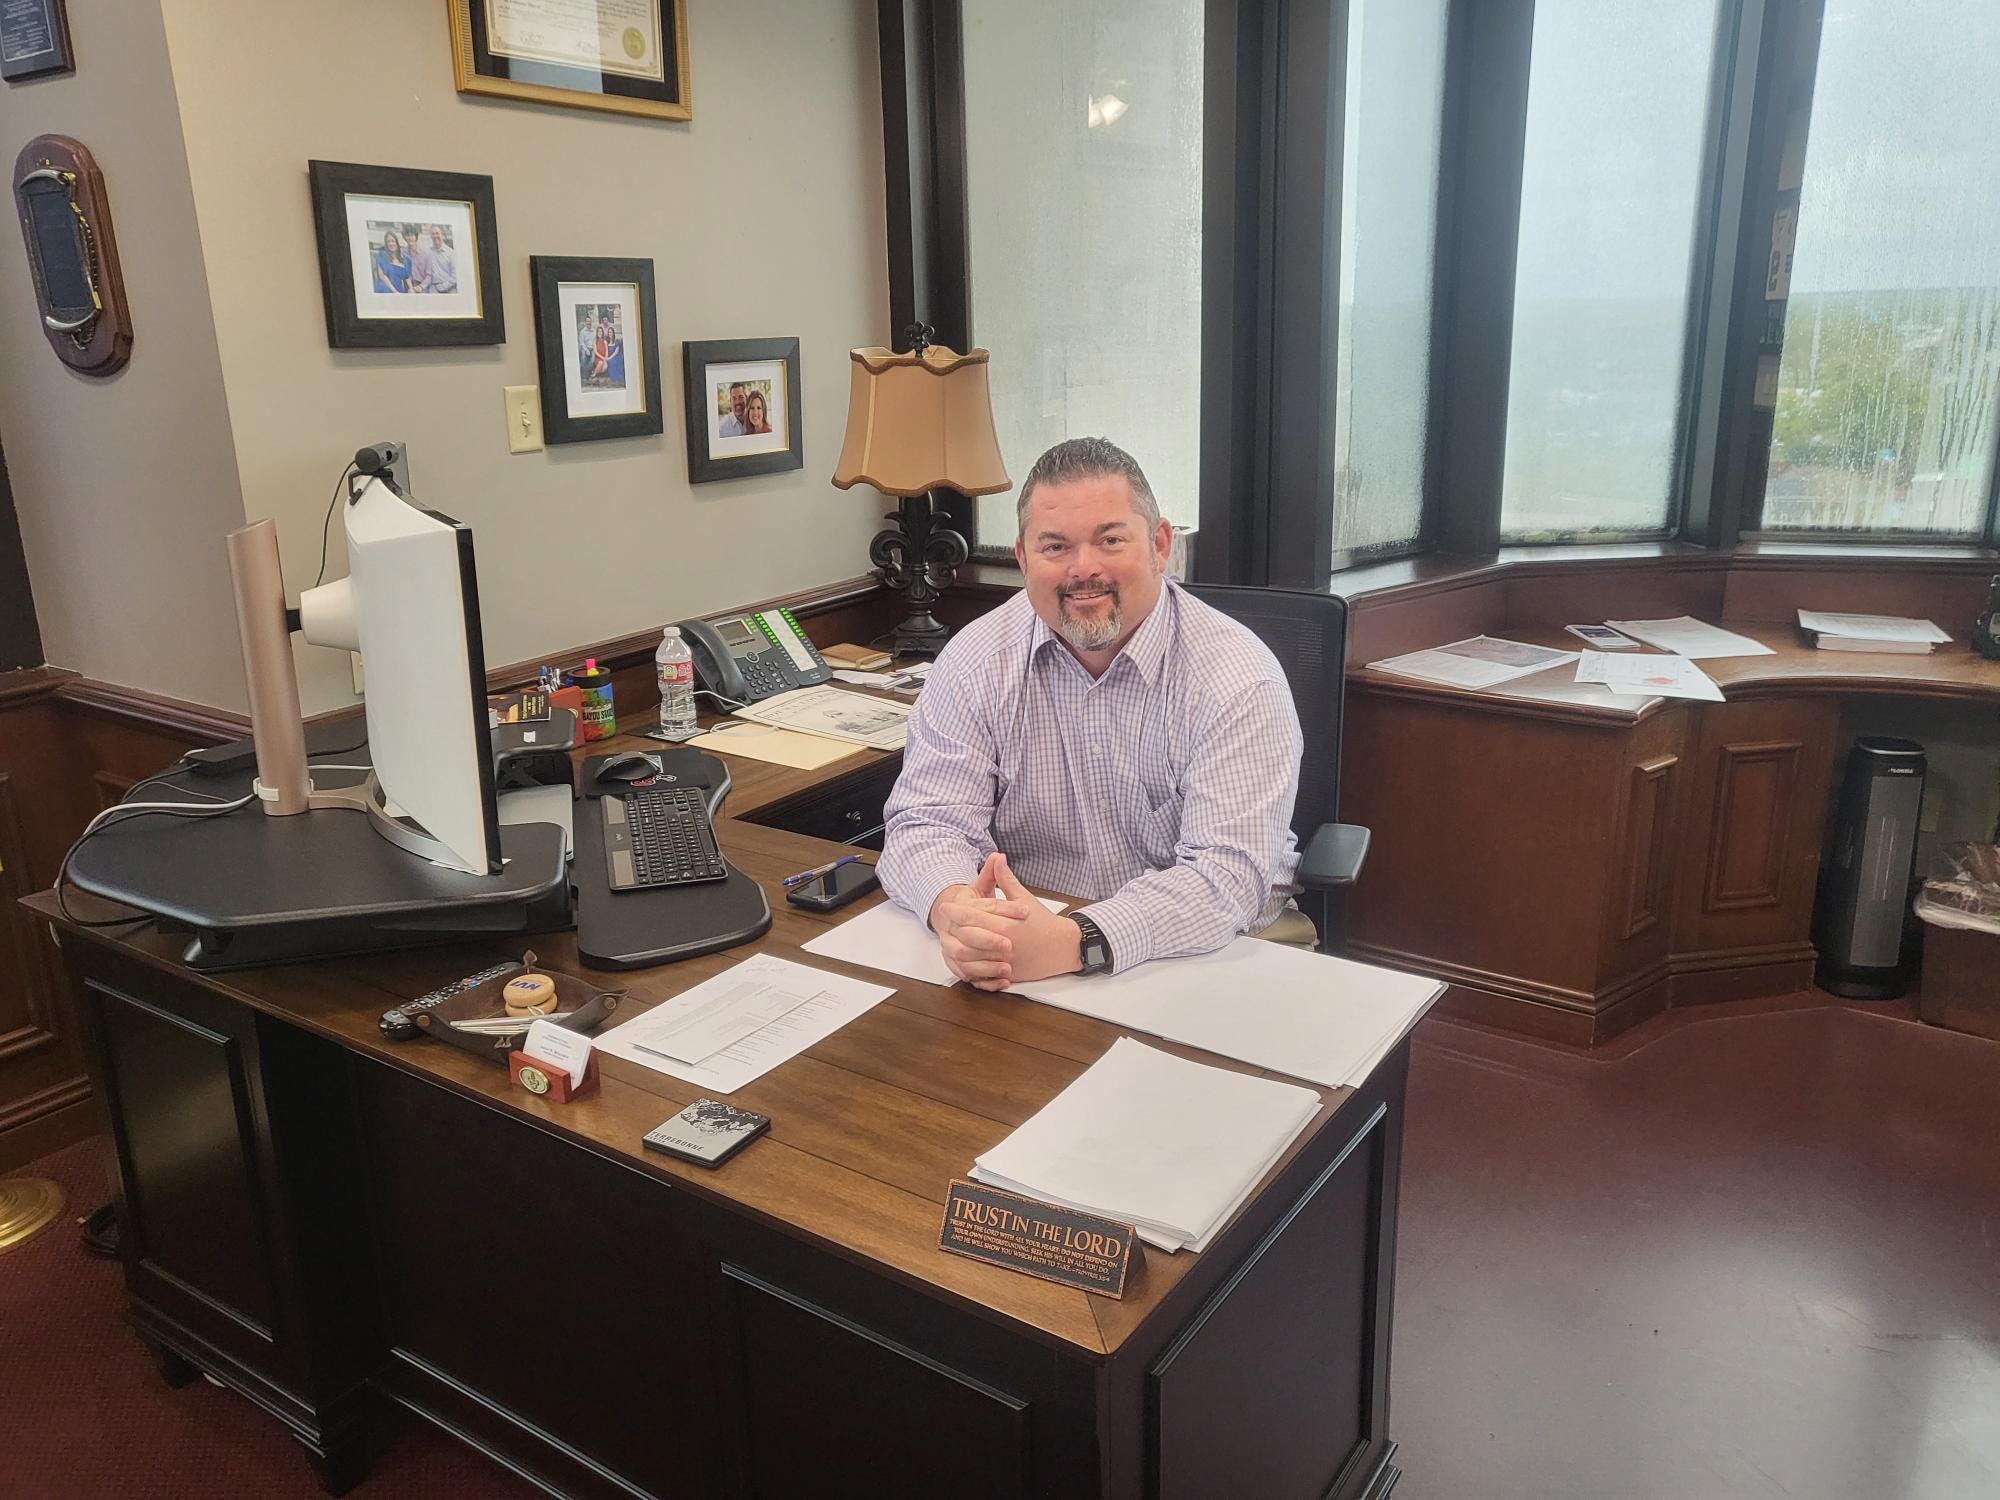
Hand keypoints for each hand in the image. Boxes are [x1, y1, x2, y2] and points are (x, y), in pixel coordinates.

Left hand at [945, 855, 1081, 990]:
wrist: (1062, 947)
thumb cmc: (1043, 922)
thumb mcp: (1024, 898)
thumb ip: (1006, 879)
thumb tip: (997, 858)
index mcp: (1005, 924)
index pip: (972, 917)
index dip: (955, 911)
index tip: (945, 906)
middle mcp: (1003, 945)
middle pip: (966, 938)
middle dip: (951, 929)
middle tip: (942, 922)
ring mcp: (1004, 962)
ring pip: (970, 959)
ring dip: (955, 949)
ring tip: (947, 940)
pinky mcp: (1006, 975)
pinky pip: (981, 974)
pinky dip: (968, 967)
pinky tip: (960, 959)